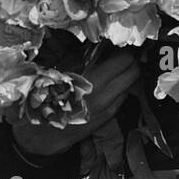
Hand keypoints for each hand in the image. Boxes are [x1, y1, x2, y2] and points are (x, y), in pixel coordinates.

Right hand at [11, 48, 141, 157]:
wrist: (43, 134)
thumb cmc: (47, 99)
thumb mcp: (62, 74)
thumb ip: (83, 58)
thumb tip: (101, 44)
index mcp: (93, 80)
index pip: (125, 59)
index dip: (124, 49)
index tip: (119, 45)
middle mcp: (106, 93)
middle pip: (135, 70)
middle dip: (131, 60)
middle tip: (121, 55)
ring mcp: (110, 106)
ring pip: (132, 83)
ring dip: (128, 74)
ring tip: (116, 68)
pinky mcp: (110, 115)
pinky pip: (124, 96)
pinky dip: (122, 87)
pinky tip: (110, 83)